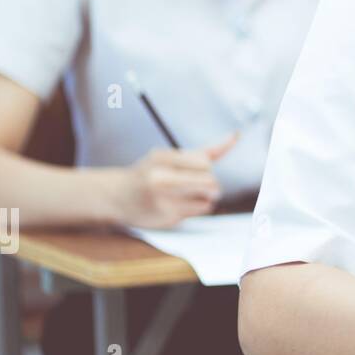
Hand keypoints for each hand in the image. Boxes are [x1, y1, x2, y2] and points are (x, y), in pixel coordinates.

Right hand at [113, 132, 237, 228]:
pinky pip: (198, 212)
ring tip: (188, 195)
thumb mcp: (171, 156)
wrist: (117, 196)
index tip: (198, 171)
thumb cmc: (149, 173)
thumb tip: (237, 136)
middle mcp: (160, 178)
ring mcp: (163, 200)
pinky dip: (195, 209)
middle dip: (212, 186)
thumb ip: (207, 151)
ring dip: (205, 199)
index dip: (207, 169)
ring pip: (207, 200)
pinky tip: (177, 205)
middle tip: (204, 187)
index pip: (205, 163)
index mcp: (162, 158)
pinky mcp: (167, 218)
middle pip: (210, 182)